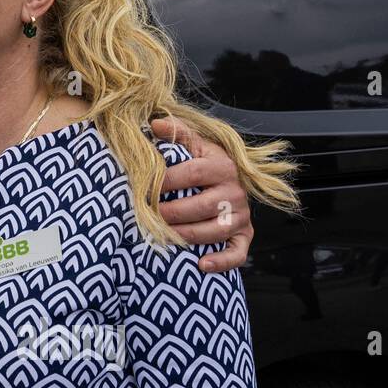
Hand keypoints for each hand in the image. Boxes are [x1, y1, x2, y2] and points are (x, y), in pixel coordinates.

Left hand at [150, 117, 253, 272]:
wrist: (231, 180)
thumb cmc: (204, 163)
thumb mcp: (195, 145)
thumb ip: (177, 132)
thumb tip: (154, 123)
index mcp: (222, 166)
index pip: (192, 173)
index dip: (165, 181)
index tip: (143, 186)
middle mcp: (235, 192)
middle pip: (200, 206)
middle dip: (170, 212)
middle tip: (147, 215)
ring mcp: (241, 216)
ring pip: (214, 231)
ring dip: (186, 235)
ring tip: (162, 234)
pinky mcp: (244, 236)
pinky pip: (237, 253)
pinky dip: (221, 262)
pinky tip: (200, 264)